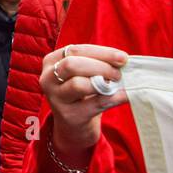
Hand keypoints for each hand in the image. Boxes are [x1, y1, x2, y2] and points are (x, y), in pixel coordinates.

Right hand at [39, 43, 128, 158]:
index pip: (75, 50)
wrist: (74, 123)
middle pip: (72, 65)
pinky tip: (125, 96)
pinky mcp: (69, 115)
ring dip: (103, 83)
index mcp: (51, 61)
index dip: (101, 53)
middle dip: (101, 67)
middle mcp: (48, 78)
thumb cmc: (81, 92)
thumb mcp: (81, 73)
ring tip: (117, 85)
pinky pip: (95, 104)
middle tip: (119, 73)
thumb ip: (95, 63)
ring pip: (79, 85)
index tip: (123, 57)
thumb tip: (123, 60)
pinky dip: (114, 98)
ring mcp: (56, 98)